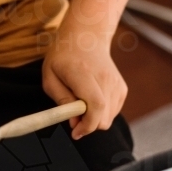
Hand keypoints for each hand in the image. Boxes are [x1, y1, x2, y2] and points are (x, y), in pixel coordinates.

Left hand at [42, 23, 127, 139]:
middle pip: (104, 118)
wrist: (86, 38)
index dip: (87, 125)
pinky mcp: (122, 88)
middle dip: (88, 125)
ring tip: (80, 103)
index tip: (75, 132)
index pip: (95, 105)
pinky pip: (113, 112)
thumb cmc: (63, 57)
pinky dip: (102, 113)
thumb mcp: (50, 77)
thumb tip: (75, 123)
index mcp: (83, 73)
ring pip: (109, 118)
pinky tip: (90, 99)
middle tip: (73, 115)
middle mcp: (105, 78)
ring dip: (94, 119)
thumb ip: (61, 101)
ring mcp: (116, 83)